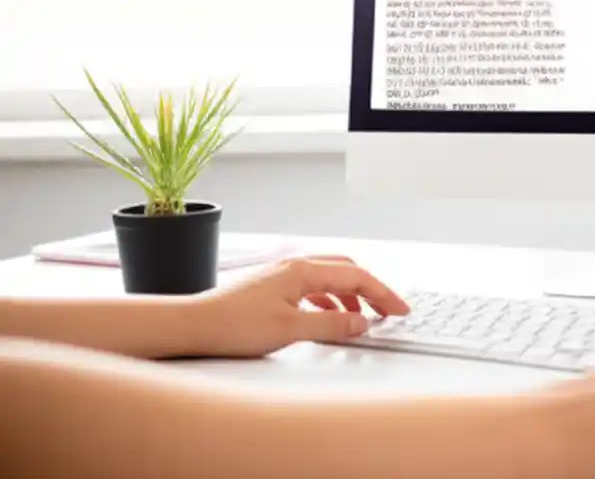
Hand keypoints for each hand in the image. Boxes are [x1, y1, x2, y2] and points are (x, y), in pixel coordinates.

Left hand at [187, 256, 409, 356]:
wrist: (192, 325)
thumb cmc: (233, 325)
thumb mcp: (290, 329)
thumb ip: (331, 326)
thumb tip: (362, 323)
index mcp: (303, 270)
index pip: (357, 277)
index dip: (383, 294)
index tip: (400, 310)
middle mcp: (295, 266)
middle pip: (347, 271)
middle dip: (371, 290)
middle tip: (388, 311)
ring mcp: (282, 275)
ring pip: (330, 279)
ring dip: (350, 298)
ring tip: (360, 320)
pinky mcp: (273, 287)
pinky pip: (313, 288)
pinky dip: (330, 302)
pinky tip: (328, 319)